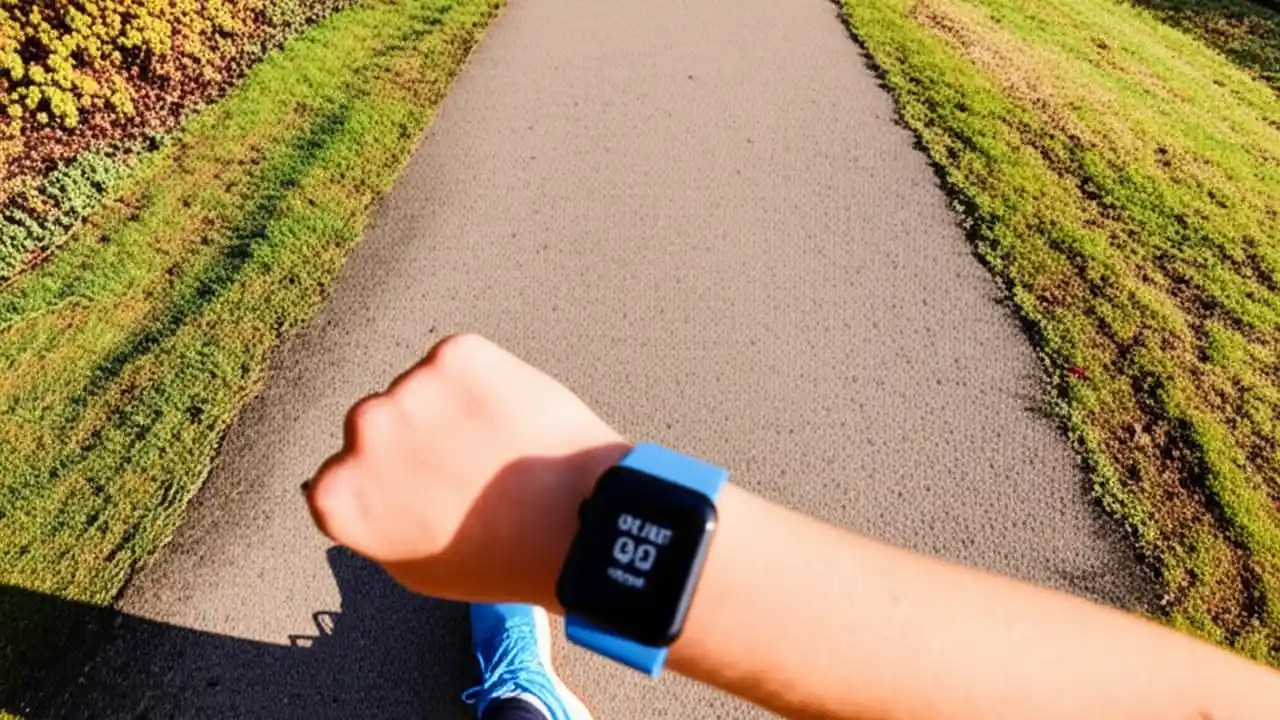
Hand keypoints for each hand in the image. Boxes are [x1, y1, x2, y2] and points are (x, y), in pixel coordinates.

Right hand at [304, 333, 628, 604]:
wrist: (579, 522)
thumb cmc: (501, 559)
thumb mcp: (412, 569)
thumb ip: (370, 523)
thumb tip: (360, 490)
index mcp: (337, 493)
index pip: (342, 473)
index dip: (388, 484)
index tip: (423, 498)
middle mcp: (361, 433)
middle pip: (377, 423)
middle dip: (414, 440)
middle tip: (467, 471)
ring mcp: (409, 387)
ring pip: (421, 390)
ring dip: (450, 409)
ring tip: (498, 450)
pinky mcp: (455, 354)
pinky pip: (459, 362)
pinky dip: (484, 381)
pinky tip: (511, 418)